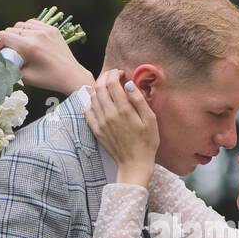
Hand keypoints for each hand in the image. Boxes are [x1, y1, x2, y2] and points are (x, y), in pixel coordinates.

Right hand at [0, 19, 93, 94]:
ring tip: (20, 44)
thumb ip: (10, 68)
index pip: (4, 36)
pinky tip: (30, 38)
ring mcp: (46, 30)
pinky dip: (28, 29)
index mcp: (29, 46)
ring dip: (17, 33)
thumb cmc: (49, 79)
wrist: (72, 76)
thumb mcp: (26, 77)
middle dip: (7, 40)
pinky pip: (34, 23)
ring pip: (22, 25)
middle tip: (10, 51)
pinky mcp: (52, 29)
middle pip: (12, 30)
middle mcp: (37, 34)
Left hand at [86, 69, 157, 186]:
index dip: (115, 74)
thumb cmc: (147, 142)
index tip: (121, 73)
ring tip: (107, 86)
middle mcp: (109, 114)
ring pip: (93, 97)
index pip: (112, 83)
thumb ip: (139, 100)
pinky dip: (90, 101)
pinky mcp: (96, 130)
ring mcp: (101, 122)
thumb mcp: (150, 120)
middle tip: (113, 76)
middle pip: (100, 87)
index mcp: (123, 110)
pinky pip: (87, 111)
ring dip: (98, 88)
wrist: (134, 164)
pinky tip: (97, 100)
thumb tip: (129, 84)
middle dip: (105, 77)